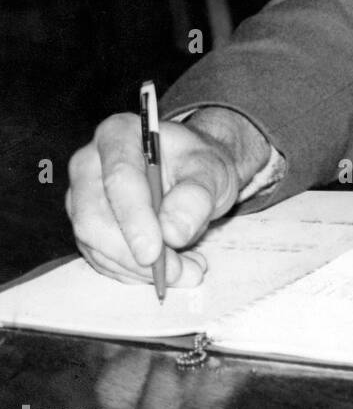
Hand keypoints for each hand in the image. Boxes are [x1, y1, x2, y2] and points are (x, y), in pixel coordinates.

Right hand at [66, 107, 269, 287]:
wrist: (194, 174)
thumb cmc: (199, 165)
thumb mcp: (212, 170)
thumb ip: (197, 196)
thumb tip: (172, 232)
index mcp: (118, 134)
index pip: (117, 179)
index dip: (134, 219)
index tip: (154, 253)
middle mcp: (90, 164)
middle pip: (94, 218)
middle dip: (135, 254)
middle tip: (180, 270)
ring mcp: (83, 198)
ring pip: (96, 246)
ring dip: (140, 269)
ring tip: (187, 269)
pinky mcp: (88, 227)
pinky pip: (102, 260)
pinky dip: (135, 273)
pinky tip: (169, 268)